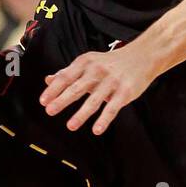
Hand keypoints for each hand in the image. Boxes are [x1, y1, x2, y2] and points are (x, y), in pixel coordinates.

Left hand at [40, 42, 159, 135]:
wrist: (142, 56)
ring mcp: (112, 81)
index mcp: (85, 63)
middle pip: (76, 88)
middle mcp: (97, 71)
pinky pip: (113, 108)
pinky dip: (104, 119)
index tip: (43, 101)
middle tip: (49, 111)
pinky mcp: (125, 92)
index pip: (65, 77)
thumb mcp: (88, 63)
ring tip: (70, 126)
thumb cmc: (110, 63)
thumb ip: (68, 72)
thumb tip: (48, 80)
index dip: (53, 89)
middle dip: (62, 100)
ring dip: (81, 114)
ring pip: (94, 100)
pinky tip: (96, 130)